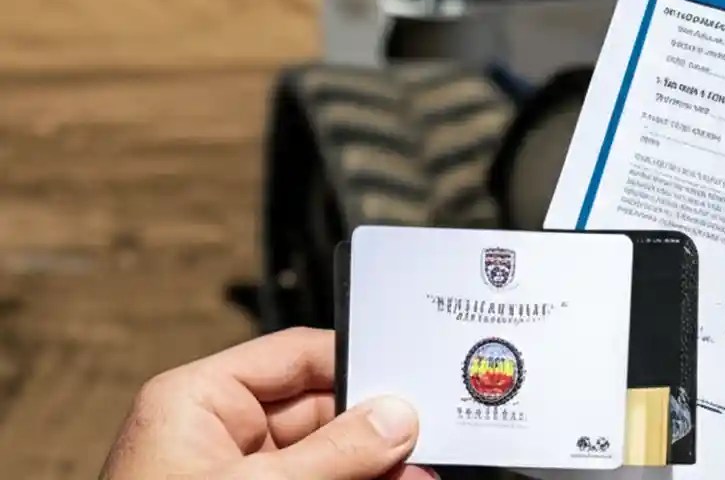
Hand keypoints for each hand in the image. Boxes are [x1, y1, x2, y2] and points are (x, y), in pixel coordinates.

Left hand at [100, 328, 437, 479]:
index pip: (295, 356)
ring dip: (376, 465)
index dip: (357, 363)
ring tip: (423, 473)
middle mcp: (217, 434)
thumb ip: (334, 452)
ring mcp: (235, 477)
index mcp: (197, 401)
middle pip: (320, 410)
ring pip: (328, 456)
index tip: (412, 379)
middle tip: (428, 438)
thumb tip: (395, 419)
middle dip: (377, 428)